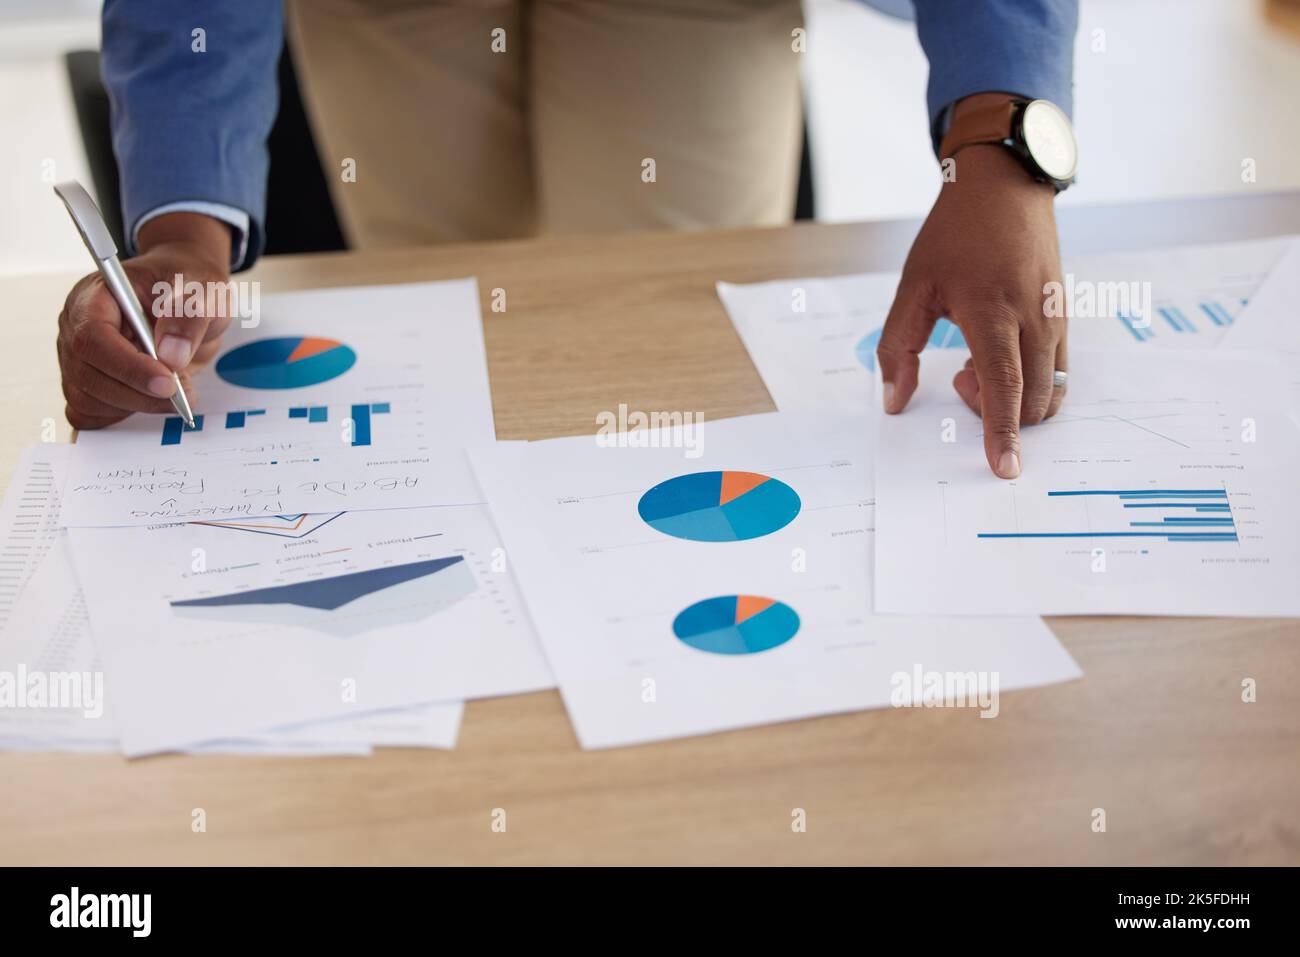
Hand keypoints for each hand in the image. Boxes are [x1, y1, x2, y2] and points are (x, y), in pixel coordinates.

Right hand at [57, 213, 232, 429]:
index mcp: (97, 295)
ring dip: (135, 406)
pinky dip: (122, 415)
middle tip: (182, 393)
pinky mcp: (88, 382)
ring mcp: (77, 357)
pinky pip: (90, 413)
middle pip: (87, 375)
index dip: (128, 366)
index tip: (167, 382)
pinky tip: (152, 400)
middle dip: (138, 394)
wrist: (188, 295)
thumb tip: (171, 357)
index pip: (93, 337)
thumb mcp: (203, 291)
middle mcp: (77, 326)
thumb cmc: (190, 285)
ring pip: (88, 399)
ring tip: (175, 389)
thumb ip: (190, 317)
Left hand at [877, 137, 1066, 479]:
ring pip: (1051, 390)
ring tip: (974, 363)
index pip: (1003, 385)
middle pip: (1032, 398)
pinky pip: (1058, 372)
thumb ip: (897, 347)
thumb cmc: (954, 236)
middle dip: (999, 416)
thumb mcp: (913, 287)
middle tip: (957, 379)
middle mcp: (1032, 318)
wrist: (1005, 188)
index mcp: (991, 310)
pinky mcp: (1064, 317)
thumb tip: (894, 402)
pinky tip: (998, 355)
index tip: (1004, 468)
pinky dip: (1031, 385)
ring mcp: (1055, 318)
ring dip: (1016, 401)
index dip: (1002, 431)